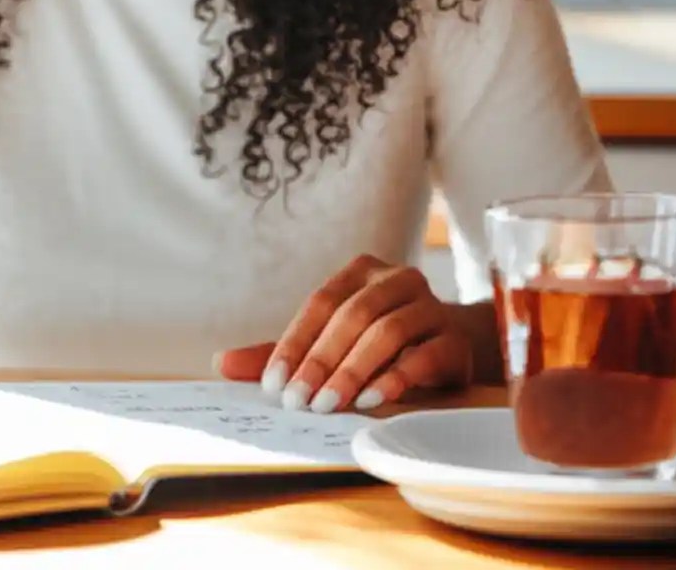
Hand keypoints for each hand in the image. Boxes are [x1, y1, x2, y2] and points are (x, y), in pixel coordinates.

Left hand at [216, 254, 475, 412]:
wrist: (451, 346)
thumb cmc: (377, 342)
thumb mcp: (326, 344)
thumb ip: (280, 353)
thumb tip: (221, 364)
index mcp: (362, 272)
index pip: (321, 302)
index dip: (294, 342)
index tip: (273, 384)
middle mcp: (398, 280)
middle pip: (354, 315)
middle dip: (321, 360)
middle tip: (299, 401)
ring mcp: (431, 308)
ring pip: (388, 332)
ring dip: (354, 370)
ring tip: (330, 404)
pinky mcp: (455, 340)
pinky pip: (425, 355)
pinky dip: (396, 378)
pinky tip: (372, 399)